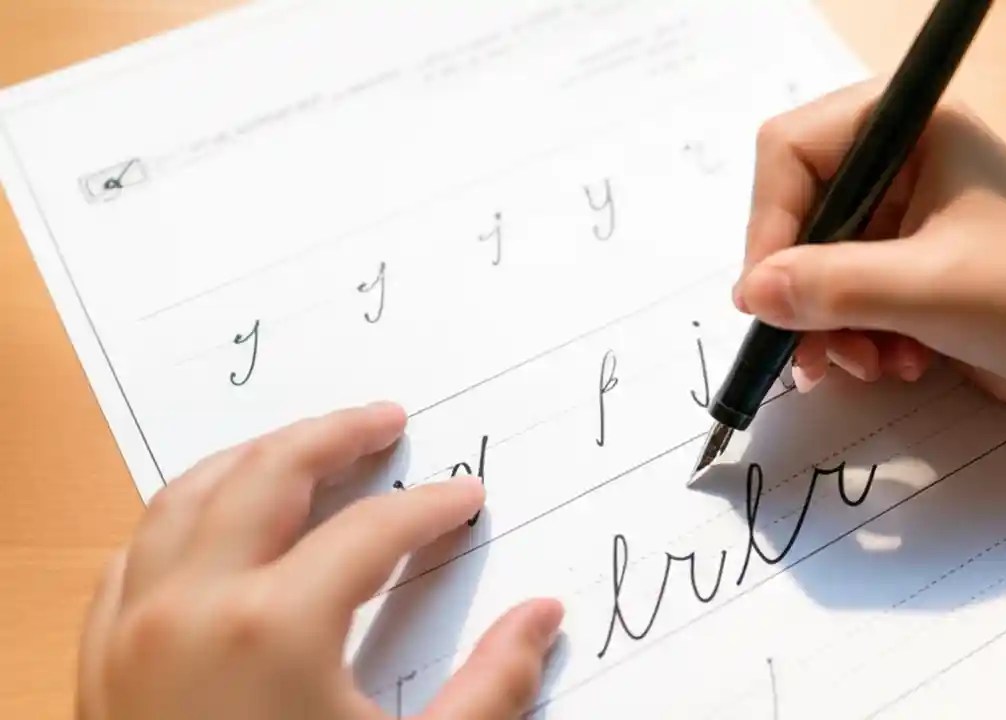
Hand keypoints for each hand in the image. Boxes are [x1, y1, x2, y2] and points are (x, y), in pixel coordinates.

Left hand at [76, 402, 562, 719]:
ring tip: (304, 448)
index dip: (430, 506)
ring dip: (252, 459)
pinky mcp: (99, 663)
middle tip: (385, 420)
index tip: (465, 497)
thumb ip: (490, 690)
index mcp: (275, 625)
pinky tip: (213, 521)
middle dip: (334, 435)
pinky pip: (133, 551)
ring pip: (186, 495)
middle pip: (268, 474)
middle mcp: (191, 605)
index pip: (371, 530)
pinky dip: (181, 514)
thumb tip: (544, 617)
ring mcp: (131, 630)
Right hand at [735, 78, 1005, 407]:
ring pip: (816, 266)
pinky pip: (846, 297)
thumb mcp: (928, 287)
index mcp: (907, 127)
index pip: (791, 153)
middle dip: (804, 293)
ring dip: (831, 326)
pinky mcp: (908, 266)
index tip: (767, 296)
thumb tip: (750, 295)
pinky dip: (857, 337)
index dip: (769, 225)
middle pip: (798, 217)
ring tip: (869, 365)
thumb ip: (833, 286)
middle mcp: (898, 160)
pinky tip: (898, 364)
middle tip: (812, 352)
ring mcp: (903, 215)